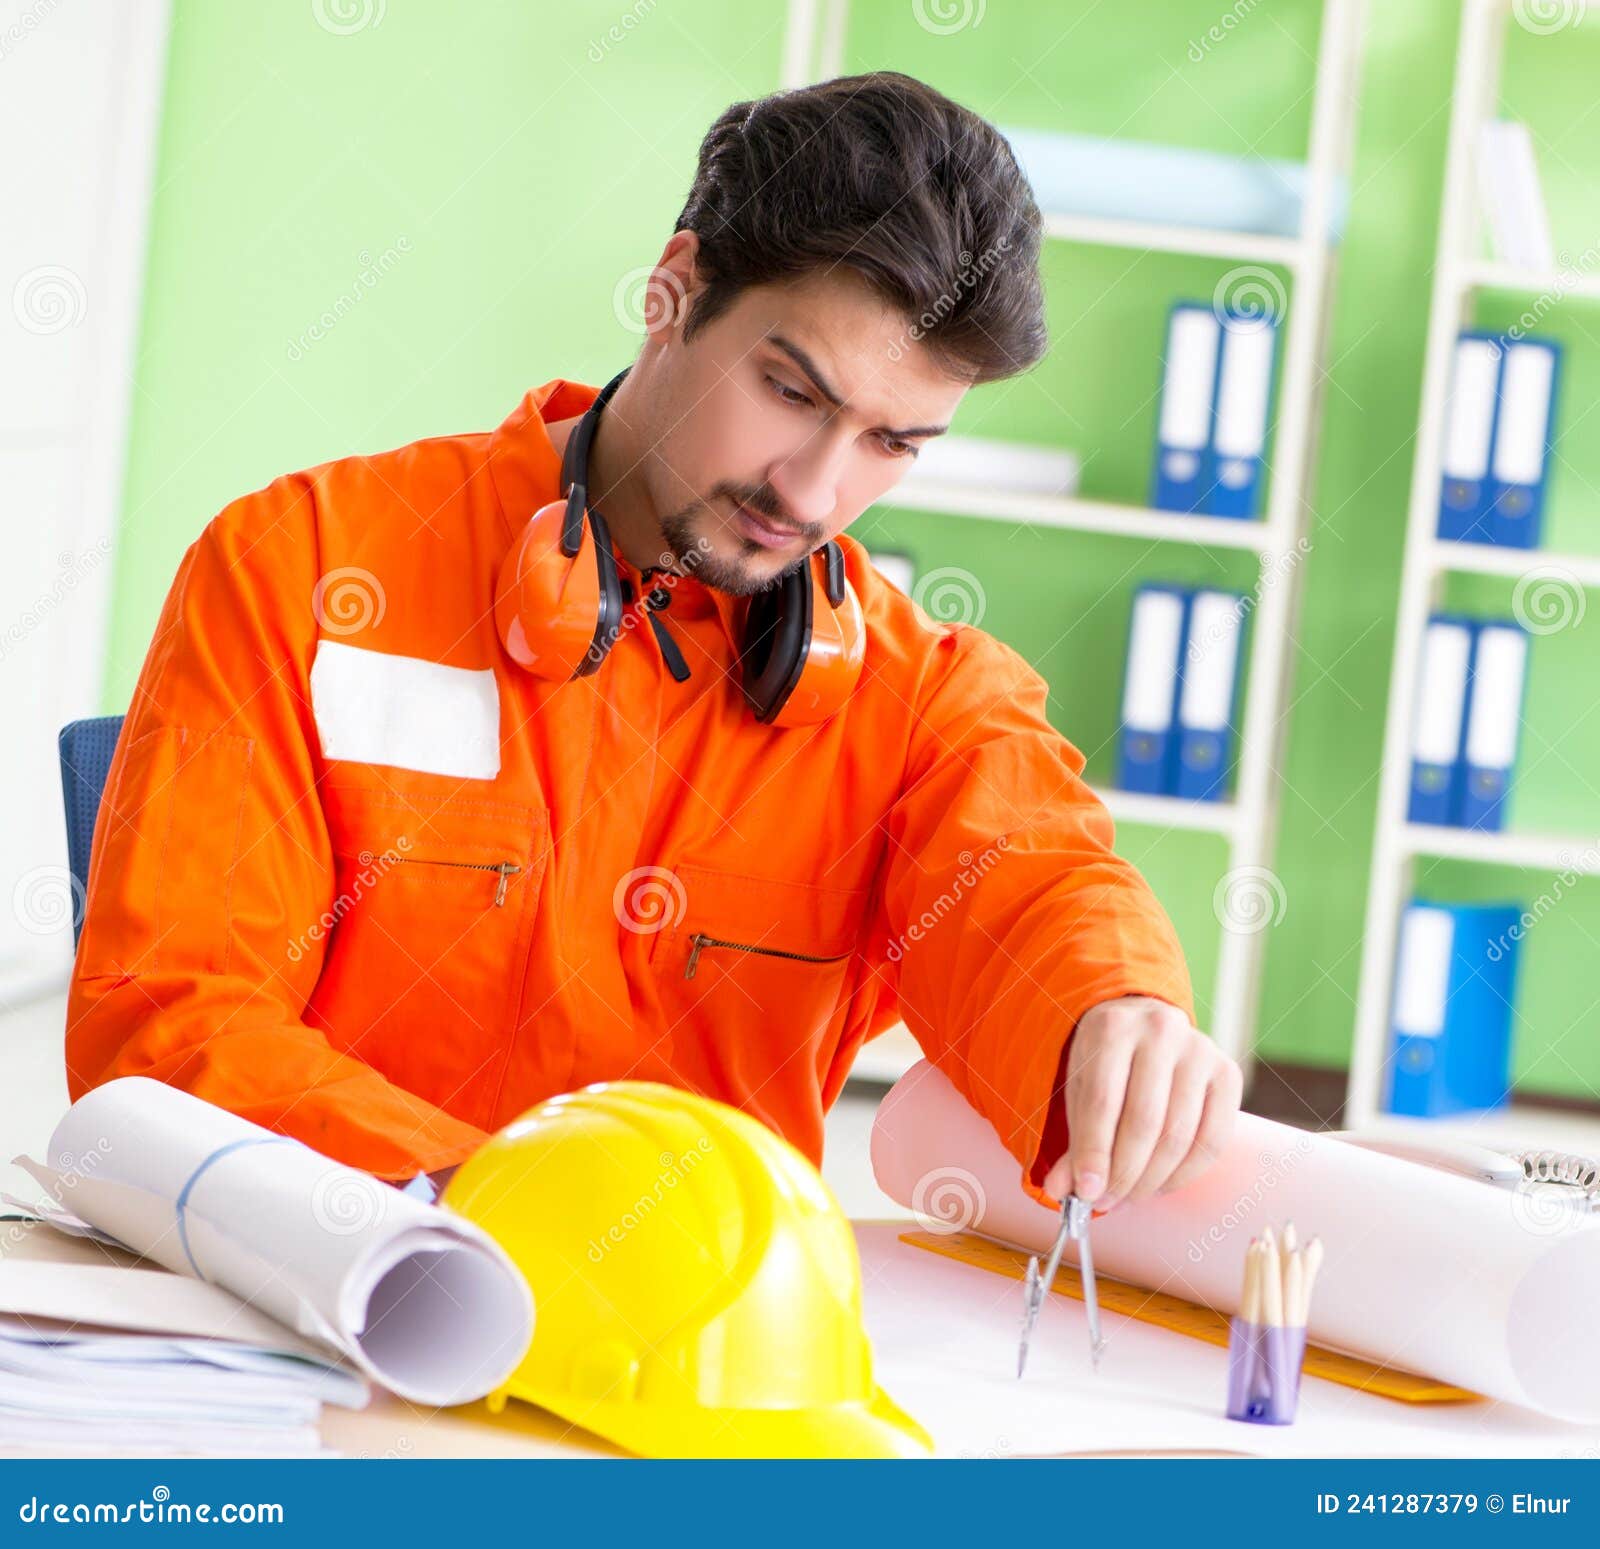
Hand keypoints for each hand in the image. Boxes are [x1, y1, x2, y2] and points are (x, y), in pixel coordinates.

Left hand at [1042, 995, 1240, 1210]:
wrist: (1146, 1026)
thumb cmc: (1106, 1064)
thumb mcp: (1080, 1090)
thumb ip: (1073, 1141)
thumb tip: (1058, 1191)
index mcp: (1112, 1028)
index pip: (1102, 1101)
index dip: (1094, 1153)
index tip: (1085, 1193)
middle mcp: (1160, 1031)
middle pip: (1144, 1121)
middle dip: (1123, 1174)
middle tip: (1105, 1202)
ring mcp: (1200, 1050)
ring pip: (1179, 1136)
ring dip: (1151, 1180)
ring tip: (1128, 1197)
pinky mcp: (1228, 1073)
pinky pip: (1212, 1141)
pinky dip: (1185, 1175)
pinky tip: (1160, 1184)